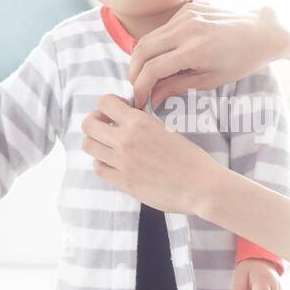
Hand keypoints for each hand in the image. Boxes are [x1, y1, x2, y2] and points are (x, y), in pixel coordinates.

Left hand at [80, 93, 217, 213]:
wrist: (201, 186)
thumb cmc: (191, 158)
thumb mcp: (167, 130)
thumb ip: (143, 124)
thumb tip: (126, 119)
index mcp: (139, 122)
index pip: (104, 102)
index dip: (107, 106)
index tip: (118, 113)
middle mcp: (126, 140)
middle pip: (88, 125)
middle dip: (96, 123)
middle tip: (109, 129)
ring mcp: (122, 163)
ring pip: (89, 146)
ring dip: (97, 143)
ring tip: (111, 146)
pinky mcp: (123, 182)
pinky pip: (98, 168)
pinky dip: (102, 163)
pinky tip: (115, 163)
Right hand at [127, 0, 289, 109]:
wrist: (262, 31)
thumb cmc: (241, 60)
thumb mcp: (211, 80)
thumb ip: (177, 87)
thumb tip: (152, 98)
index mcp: (195, 50)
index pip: (153, 69)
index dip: (140, 87)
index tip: (138, 101)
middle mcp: (187, 29)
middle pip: (142, 50)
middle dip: (133, 72)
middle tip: (135, 88)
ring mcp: (186, 15)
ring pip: (148, 38)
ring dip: (140, 59)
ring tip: (144, 77)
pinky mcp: (187, 9)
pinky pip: (162, 30)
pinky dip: (155, 46)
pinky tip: (161, 59)